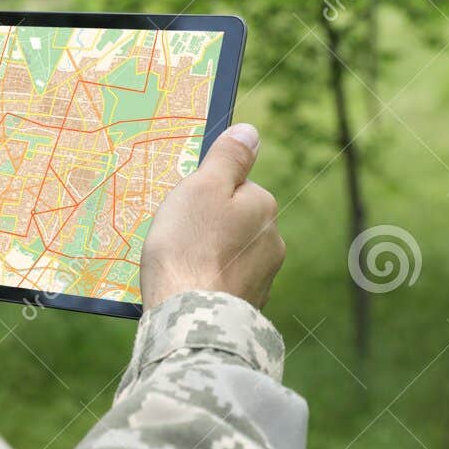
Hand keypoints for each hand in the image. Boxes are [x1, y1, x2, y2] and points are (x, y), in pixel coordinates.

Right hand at [140, 123, 285, 309]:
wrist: (190, 317)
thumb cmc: (189, 246)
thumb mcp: (202, 187)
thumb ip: (228, 158)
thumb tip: (251, 132)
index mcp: (264, 207)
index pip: (235, 187)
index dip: (204, 195)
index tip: (183, 210)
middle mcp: (273, 241)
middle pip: (233, 222)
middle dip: (208, 227)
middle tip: (176, 237)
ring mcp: (263, 278)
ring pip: (230, 254)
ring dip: (208, 256)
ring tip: (178, 266)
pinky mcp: (248, 306)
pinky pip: (225, 284)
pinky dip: (208, 282)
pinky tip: (187, 288)